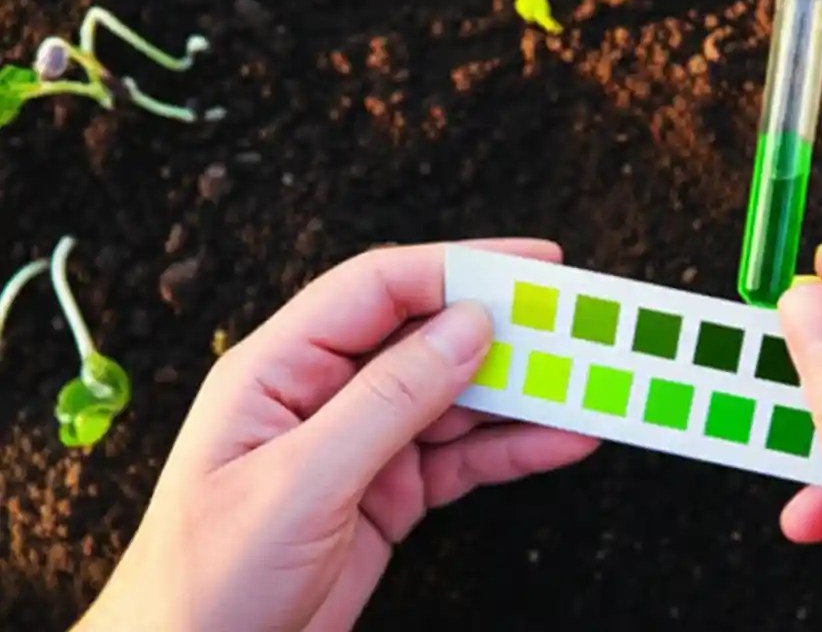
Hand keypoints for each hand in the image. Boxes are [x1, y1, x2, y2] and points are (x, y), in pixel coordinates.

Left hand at [75, 239, 598, 630]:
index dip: (459, 267)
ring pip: (455, 399)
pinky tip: (562, 439)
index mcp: (279, 369)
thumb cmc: (207, 580)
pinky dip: (514, 450)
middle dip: (504, 329)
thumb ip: (389, 400)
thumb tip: (467, 326)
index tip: (533, 268)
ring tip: (587, 383)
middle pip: (427, 339)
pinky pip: (462, 460)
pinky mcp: (389, 496)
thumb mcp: (301, 483)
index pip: (378, 290)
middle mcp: (324, 396)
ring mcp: (360, 447)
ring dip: (521, 392)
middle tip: (577, 324)